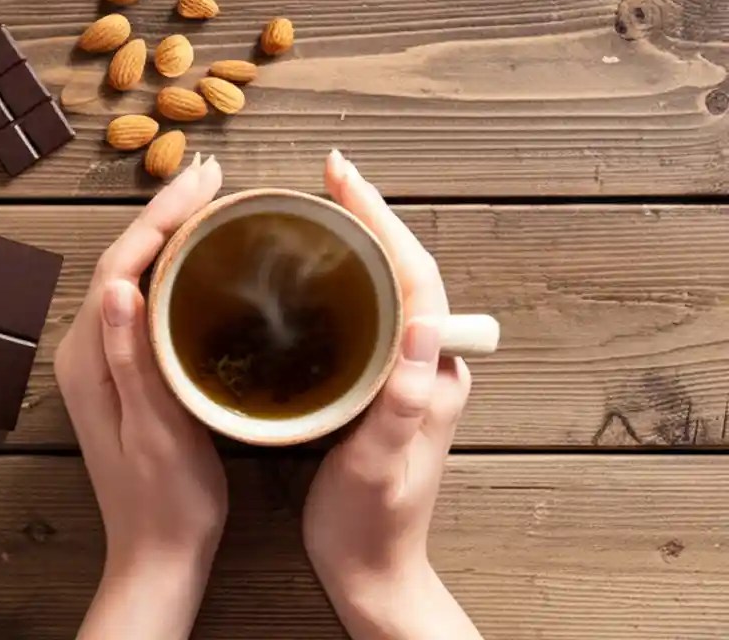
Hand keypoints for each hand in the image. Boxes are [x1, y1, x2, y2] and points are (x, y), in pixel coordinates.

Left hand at [55, 155, 226, 639]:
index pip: (119, 266)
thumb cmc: (165, 501)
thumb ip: (132, 358)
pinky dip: (168, 269)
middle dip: (164, 213)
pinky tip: (196, 260)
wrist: (155, 553)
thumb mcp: (156, 430)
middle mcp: (85, 351)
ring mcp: (100, 361)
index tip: (202, 182)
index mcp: (89, 359)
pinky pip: (140, 302)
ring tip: (208, 202)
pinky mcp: (120, 372)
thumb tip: (120, 287)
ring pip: (131, 276)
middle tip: (211, 177)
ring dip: (165, 235)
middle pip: (122, 261)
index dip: (159, 217)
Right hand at [303, 150, 482, 638]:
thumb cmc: (372, 526)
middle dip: (371, 215)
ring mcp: (404, 374)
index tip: (343, 179)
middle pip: (405, 270)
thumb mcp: (381, 468)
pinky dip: (346, 277)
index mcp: (433, 377)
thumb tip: (425, 328)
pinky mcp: (379, 385)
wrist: (370, 571)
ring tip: (321, 205)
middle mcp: (425, 366)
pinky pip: (368, 313)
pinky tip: (314, 272)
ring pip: (387, 287)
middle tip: (329, 175)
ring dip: (360, 240)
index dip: (382, 221)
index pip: (417, 278)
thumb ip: (406, 403)